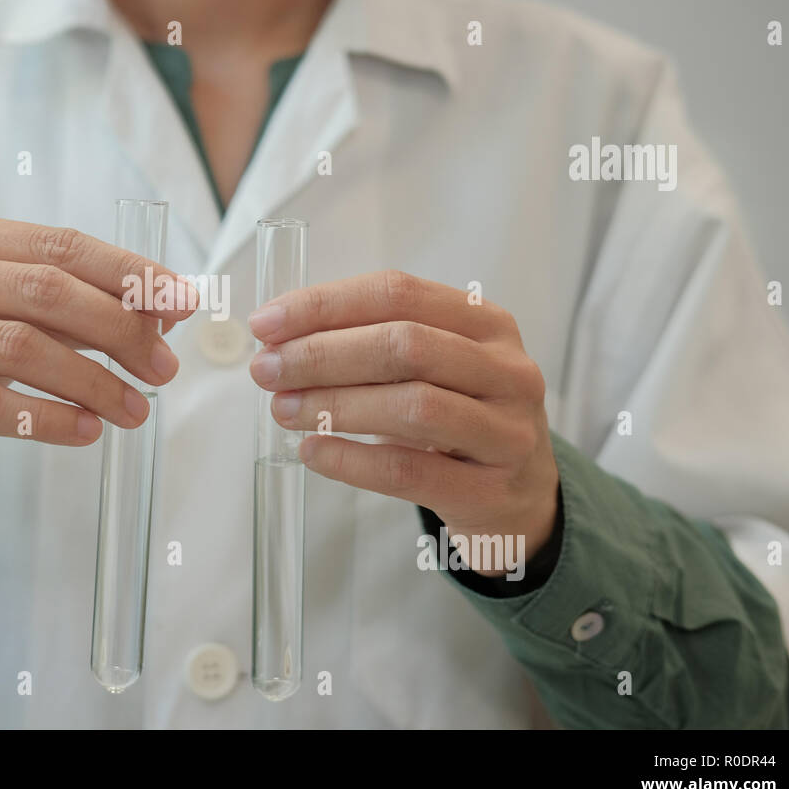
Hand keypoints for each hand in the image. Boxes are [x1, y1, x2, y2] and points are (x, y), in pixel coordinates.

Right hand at [0, 209, 197, 547]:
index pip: (57, 244)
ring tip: (135, 410)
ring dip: (93, 382)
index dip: (129, 272)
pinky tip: (86, 431)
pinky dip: (48, 419)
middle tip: (163, 367)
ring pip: (20, 348)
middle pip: (43, 291)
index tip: (183, 303)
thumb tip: (157, 311)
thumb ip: (57, 301)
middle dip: (119, 328)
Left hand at [247, 270, 558, 573]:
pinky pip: (410, 471)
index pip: (398, 293)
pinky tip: (313, 452)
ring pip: (413, 406)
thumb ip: (370, 342)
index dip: (326, 304)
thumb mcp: (433, 366)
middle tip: (266, 369)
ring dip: (334, 404)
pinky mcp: (491, 490)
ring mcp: (507, 432)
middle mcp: (506, 370)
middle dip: (323, 354)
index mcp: (486, 323)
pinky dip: (352, 461)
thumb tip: (277, 337)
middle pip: (405, 345)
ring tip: (282, 410)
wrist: (522, 495)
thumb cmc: (459, 415)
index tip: (266, 322)